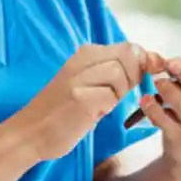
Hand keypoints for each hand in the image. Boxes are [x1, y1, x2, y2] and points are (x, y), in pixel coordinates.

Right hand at [8, 42, 160, 162]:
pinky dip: (110, 106)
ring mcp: (79, 78)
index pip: (129, 47)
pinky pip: (112, 96)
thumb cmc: (62, 111)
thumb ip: (114, 72)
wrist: (30, 132)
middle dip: (135, 76)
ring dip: (120, 93)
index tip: (146, 79)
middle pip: (129, 55)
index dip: (145, 62)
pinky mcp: (80, 98)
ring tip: (102, 105)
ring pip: (121, 74)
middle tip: (119, 95)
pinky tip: (95, 113)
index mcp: (85, 54)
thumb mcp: (87, 83)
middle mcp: (81, 60)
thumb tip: (150, 61)